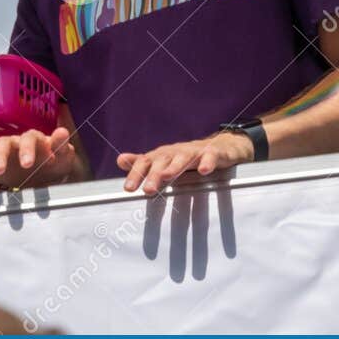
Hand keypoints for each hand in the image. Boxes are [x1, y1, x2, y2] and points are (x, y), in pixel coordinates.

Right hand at [0, 125, 78, 189]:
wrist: (43, 175)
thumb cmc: (52, 163)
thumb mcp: (62, 157)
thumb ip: (61, 146)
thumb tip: (64, 131)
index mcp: (31, 138)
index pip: (29, 138)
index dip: (31, 149)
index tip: (35, 162)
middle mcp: (13, 142)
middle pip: (5, 143)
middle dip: (2, 156)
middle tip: (2, 170)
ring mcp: (1, 152)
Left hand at [117, 132, 252, 196]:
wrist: (218, 147)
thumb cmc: (185, 157)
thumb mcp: (164, 161)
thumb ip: (143, 163)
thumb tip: (119, 160)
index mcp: (162, 156)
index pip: (145, 163)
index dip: (136, 174)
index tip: (128, 189)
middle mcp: (175, 152)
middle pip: (162, 162)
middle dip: (154, 175)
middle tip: (147, 190)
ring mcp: (193, 151)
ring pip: (182, 158)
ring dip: (175, 167)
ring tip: (167, 176)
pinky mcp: (212, 153)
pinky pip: (209, 156)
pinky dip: (206, 162)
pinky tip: (203, 171)